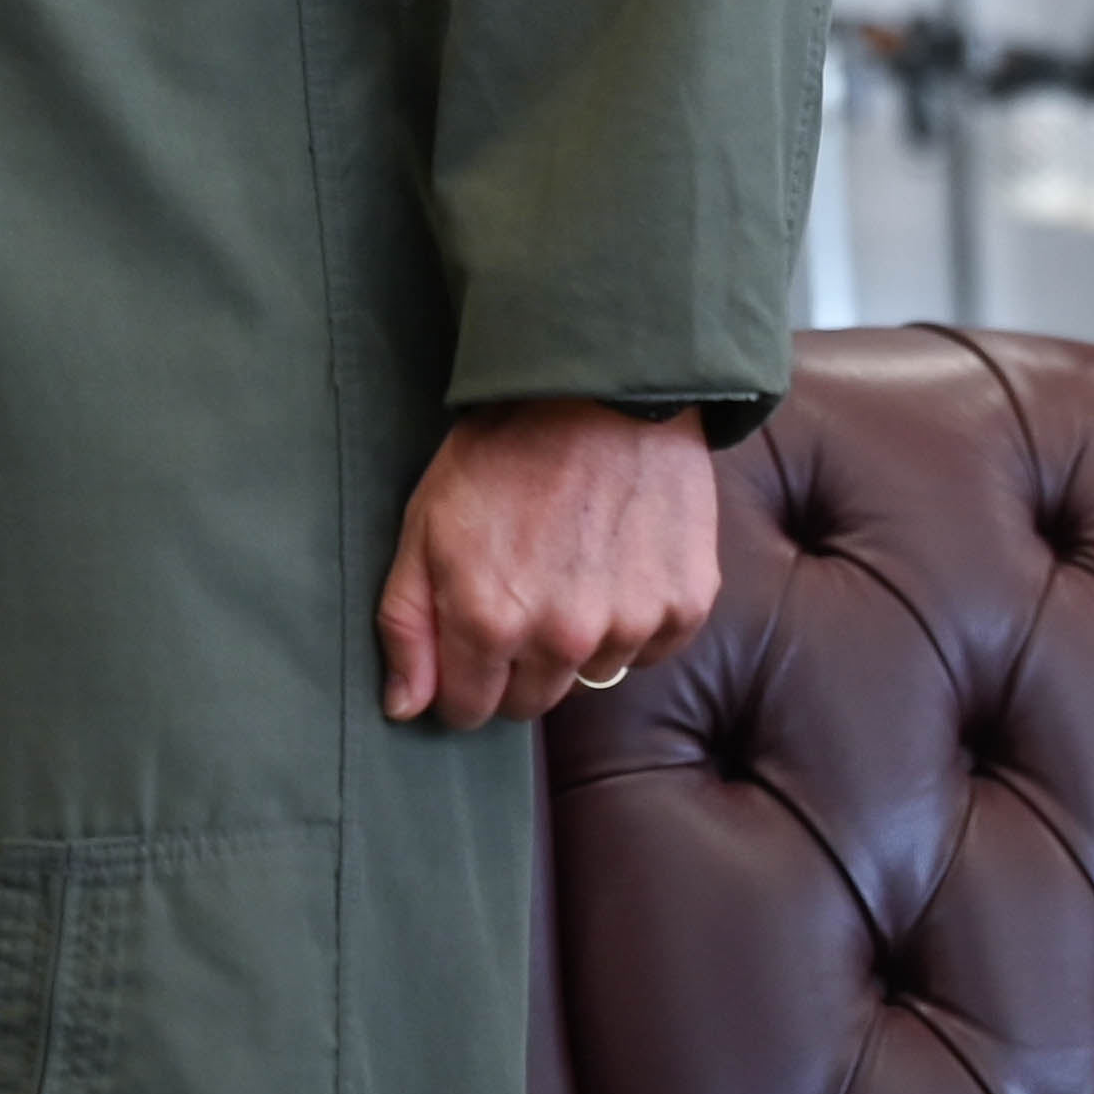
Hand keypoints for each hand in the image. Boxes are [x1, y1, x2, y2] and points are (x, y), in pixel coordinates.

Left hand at [374, 400, 721, 727]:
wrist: (607, 384)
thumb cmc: (506, 446)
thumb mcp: (427, 521)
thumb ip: (407, 622)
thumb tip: (407, 708)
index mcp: (490, 622)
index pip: (470, 710)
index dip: (463, 677)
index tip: (471, 637)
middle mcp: (563, 639)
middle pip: (532, 702)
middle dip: (517, 663)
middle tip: (524, 591)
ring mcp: (631, 623)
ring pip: (593, 674)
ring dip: (581, 640)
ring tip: (576, 566)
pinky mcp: (686, 603)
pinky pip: (653, 648)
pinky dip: (637, 620)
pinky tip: (622, 565)